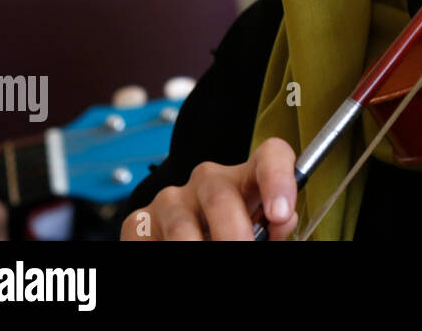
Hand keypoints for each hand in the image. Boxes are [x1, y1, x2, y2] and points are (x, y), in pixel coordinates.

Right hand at [121, 138, 298, 240]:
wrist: (180, 240)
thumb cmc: (230, 235)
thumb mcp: (256, 231)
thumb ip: (272, 227)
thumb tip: (281, 222)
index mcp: (247, 178)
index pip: (270, 156)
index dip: (277, 180)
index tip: (280, 214)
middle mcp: (209, 180)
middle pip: (221, 196)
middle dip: (233, 234)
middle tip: (242, 251)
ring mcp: (172, 198)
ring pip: (183, 225)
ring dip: (198, 249)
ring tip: (212, 266)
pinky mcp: (140, 221)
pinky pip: (149, 240)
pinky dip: (164, 251)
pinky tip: (174, 257)